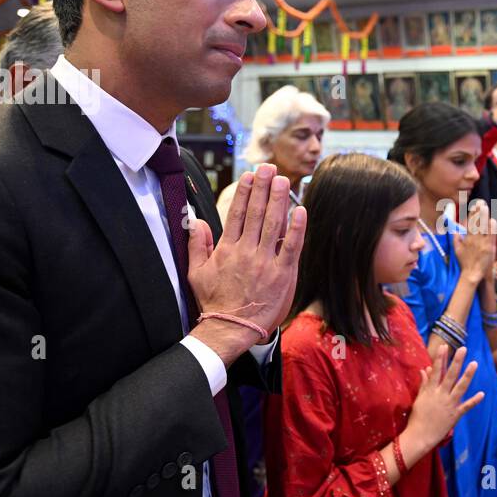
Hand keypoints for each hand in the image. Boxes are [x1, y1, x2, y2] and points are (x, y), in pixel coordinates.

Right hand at [188, 165, 306, 361]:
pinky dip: (297, 228)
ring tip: (284, 180)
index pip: (237, 213)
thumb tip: (196, 221)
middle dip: (264, 187)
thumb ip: (197, 245)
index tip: (250, 175)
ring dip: (279, 199)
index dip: (245, 191)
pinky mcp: (282, 274)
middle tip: (270, 168)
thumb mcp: (195, 272)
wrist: (230, 328)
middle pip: (257, 212)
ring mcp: (265, 262)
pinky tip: (301, 210)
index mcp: (227, 249)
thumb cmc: (214, 302)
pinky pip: (292, 246)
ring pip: (274, 224)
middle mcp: (246, 251)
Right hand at [407, 344, 484, 455]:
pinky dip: (474, 401)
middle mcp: (440, 395)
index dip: (440, 358)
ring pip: (460, 387)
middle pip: (450, 375)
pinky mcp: (455, 415)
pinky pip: (466, 406)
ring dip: (468, 375)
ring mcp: (448, 405)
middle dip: (456, 361)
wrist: (419, 436)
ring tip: (474, 364)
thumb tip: (425, 369)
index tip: (444, 346)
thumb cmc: (417, 417)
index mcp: (430, 391)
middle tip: (463, 349)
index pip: (436, 371)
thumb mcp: (419, 399)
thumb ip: (424, 384)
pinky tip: (482, 394)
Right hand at [453, 200, 496, 282]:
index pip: (468, 223)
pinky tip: (492, 221)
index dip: (471, 214)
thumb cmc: (464, 262)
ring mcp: (481, 243)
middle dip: (478, 212)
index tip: (473, 206)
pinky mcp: (488, 248)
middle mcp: (473, 239)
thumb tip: (454, 230)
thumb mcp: (456, 249)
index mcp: (466, 239)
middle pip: (475, 223)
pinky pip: (490, 236)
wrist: (471, 273)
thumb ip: (455, 238)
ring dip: (484, 217)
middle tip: (480, 202)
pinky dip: (491, 228)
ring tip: (485, 207)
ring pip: (482, 228)